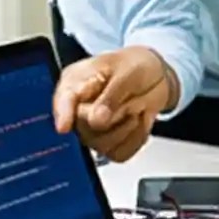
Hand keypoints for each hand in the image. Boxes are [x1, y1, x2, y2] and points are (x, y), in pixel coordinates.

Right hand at [51, 46, 174, 162]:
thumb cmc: (135, 65)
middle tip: (131, 100)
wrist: (155, 75)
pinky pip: (120, 153)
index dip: (63, 115)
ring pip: (102, 145)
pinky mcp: (109, 143)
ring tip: (136, 108)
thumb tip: (95, 120)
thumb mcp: (127, 72)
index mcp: (75, 83)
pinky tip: (139, 122)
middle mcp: (79, 109)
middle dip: (115, 117)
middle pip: (84, 129)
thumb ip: (111, 95)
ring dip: (127, 128)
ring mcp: (92, 130)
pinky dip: (136, 139)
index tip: (64, 127)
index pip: (63, 102)